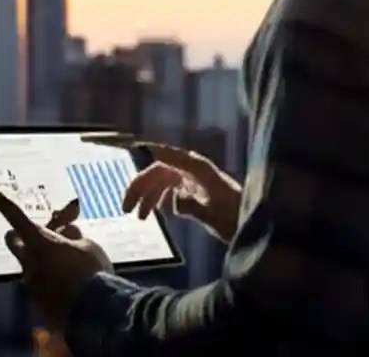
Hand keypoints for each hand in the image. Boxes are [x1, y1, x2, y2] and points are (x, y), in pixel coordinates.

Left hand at [0, 169, 112, 331]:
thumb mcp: (89, 246)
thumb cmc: (93, 273)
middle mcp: (27, 262)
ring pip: (30, 266)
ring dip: (44, 263)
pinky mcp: (38, 305)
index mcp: (38, 241)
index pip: (11, 211)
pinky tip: (74, 291)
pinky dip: (53, 285)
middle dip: (21, 236)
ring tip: (73, 270)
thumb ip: (73, 235)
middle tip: (43, 237)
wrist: (96, 315)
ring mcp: (30, 285)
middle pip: (12, 240)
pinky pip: (42, 288)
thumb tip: (67, 231)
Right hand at [83, 134, 241, 243]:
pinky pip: (169, 188)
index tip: (108, 143)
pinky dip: (158, 199)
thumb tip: (172, 200)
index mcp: (195, 167)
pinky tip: (155, 213)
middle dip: (137, 187)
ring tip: (139, 218)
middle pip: (154, 170)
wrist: (259, 226)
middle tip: (125, 209)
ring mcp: (193, 177)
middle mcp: (192, 168)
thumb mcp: (215, 216)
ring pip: (159, 180)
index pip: (158, 152)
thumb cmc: (238, 219)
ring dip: (146, 196)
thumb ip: (193, 206)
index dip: (133, 146)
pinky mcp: (196, 189)